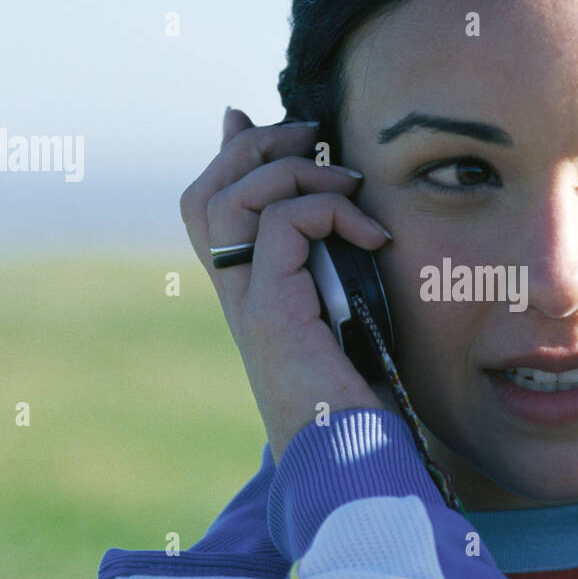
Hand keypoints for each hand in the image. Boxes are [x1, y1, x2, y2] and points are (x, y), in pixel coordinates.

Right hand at [179, 108, 392, 460]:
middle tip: (309, 133)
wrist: (356, 462)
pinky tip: (372, 236)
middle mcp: (238, 298)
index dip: (225, 156)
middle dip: (254, 147)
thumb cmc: (364, 404)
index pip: (209, 210)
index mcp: (251, 296)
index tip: (250, 116)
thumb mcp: (353, 318)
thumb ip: (342, 273)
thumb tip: (360, 232)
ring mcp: (249, 307)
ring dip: (290, 170)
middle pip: (204, 195)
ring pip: (229, 200)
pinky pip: (282, 225)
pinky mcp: (274, 314)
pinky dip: (329, 211)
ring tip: (346, 181)